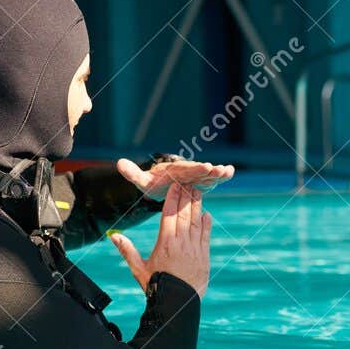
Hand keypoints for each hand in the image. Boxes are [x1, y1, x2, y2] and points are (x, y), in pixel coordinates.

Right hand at [111, 182, 211, 296]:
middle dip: (185, 197)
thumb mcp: (138, 269)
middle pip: (184, 214)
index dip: (172, 198)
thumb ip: (127, 250)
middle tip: (188, 183)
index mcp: (165, 243)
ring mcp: (195, 249)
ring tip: (198, 193)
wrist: (177, 303)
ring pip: (196, 223)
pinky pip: (206, 236)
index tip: (174, 186)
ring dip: (197, 206)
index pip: (169, 214)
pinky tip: (207, 214)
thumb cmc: (155, 286)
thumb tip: (113, 236)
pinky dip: (207, 224)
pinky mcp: (204, 257)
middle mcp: (181, 243)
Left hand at [118, 156, 234, 195]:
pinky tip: (230, 172)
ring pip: (209, 175)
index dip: (196, 169)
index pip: (187, 170)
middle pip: (200, 171)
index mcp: (176, 171)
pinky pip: (213, 179)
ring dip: (218, 174)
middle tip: (219, 169)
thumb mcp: (142, 181)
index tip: (206, 166)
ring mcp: (197, 176)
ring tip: (228, 171)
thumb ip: (133, 173)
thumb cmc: (153, 183)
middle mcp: (188, 172)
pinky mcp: (203, 182)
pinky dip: (221, 176)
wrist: (162, 184)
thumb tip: (119, 163)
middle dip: (210, 171)